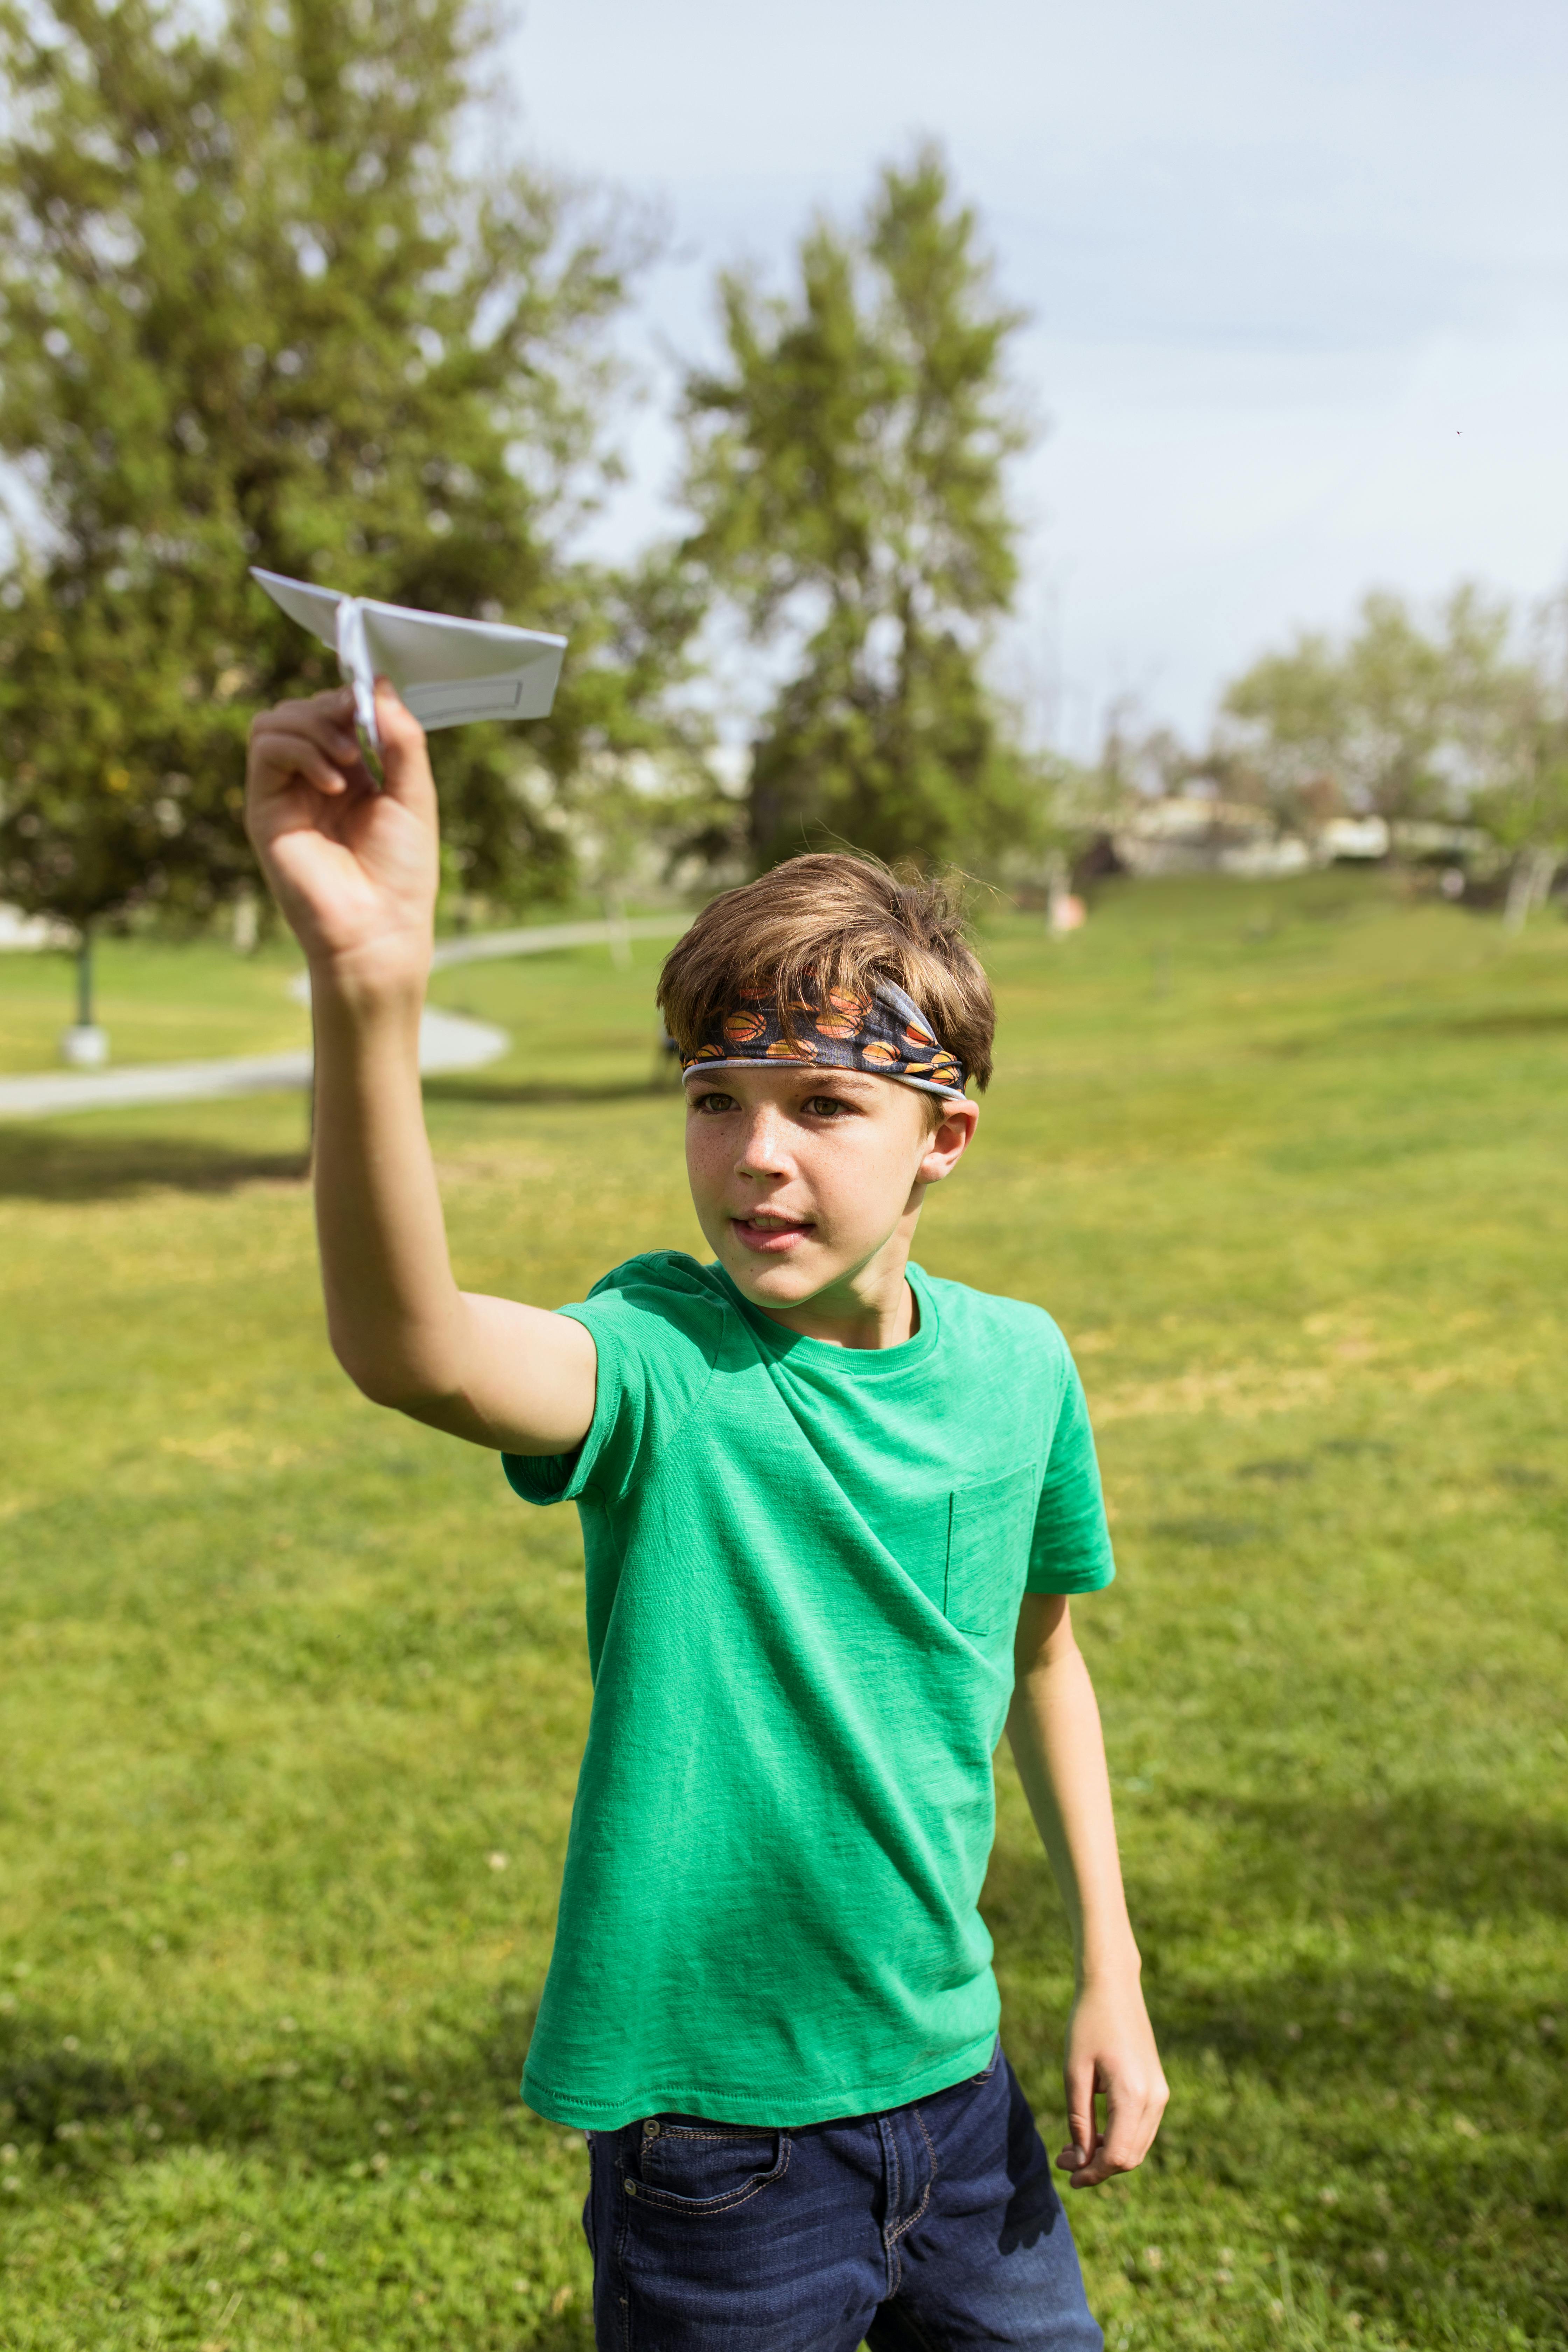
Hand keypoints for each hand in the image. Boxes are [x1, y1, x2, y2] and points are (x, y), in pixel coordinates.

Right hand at [245, 680, 437, 987]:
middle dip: (331, 708)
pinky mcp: (264, 808)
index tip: (370, 705)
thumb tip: (377, 684)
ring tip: (348, 764)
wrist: (378, 928)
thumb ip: (400, 738)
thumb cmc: (402, 873)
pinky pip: (265, 747)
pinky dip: (300, 750)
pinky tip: (333, 783)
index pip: (333, 712)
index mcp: (351, 776)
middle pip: (300, 708)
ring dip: (314, 726)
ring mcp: (285, 793)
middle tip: (359, 737)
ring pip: (275, 720)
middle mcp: (313, 780)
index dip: (349, 699)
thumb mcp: (414, 794)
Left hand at [1057, 1972, 1167, 2188]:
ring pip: (1137, 2145)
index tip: (1067, 2174)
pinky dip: (1119, 2137)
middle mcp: (1155, 2099)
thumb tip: (1080, 2160)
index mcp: (1133, 2095)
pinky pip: (1142, 2127)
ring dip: (1108, 2154)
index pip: (1117, 2155)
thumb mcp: (1074, 2072)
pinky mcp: (1158, 2087)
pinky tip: (1093, 2132)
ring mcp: (1160, 2093)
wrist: (1113, 1986)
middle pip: (1130, 2156)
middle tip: (1063, 2160)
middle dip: (1097, 2167)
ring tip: (1073, 2148)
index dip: (1092, 2173)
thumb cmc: (1087, 2023)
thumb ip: (1079, 2119)